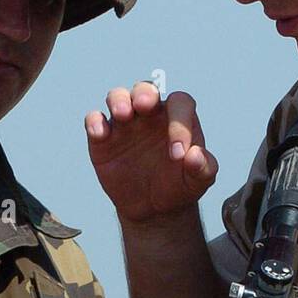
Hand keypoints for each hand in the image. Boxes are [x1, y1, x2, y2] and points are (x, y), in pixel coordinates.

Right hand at [85, 83, 217, 224]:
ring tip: (122, 114)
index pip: (179, 104)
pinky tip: (99, 133)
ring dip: (118, 100)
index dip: (180, 123)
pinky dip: (94, 122)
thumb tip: (195, 156)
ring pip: (118, 96)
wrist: (153, 209)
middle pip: (146, 89)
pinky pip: (94, 120)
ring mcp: (125, 124)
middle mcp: (149, 114)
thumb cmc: (179, 186)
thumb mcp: (198, 181)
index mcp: (177, 118)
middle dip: (144, 93)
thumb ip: (203, 168)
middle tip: (144, 106)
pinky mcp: (102, 139)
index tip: (178, 154)